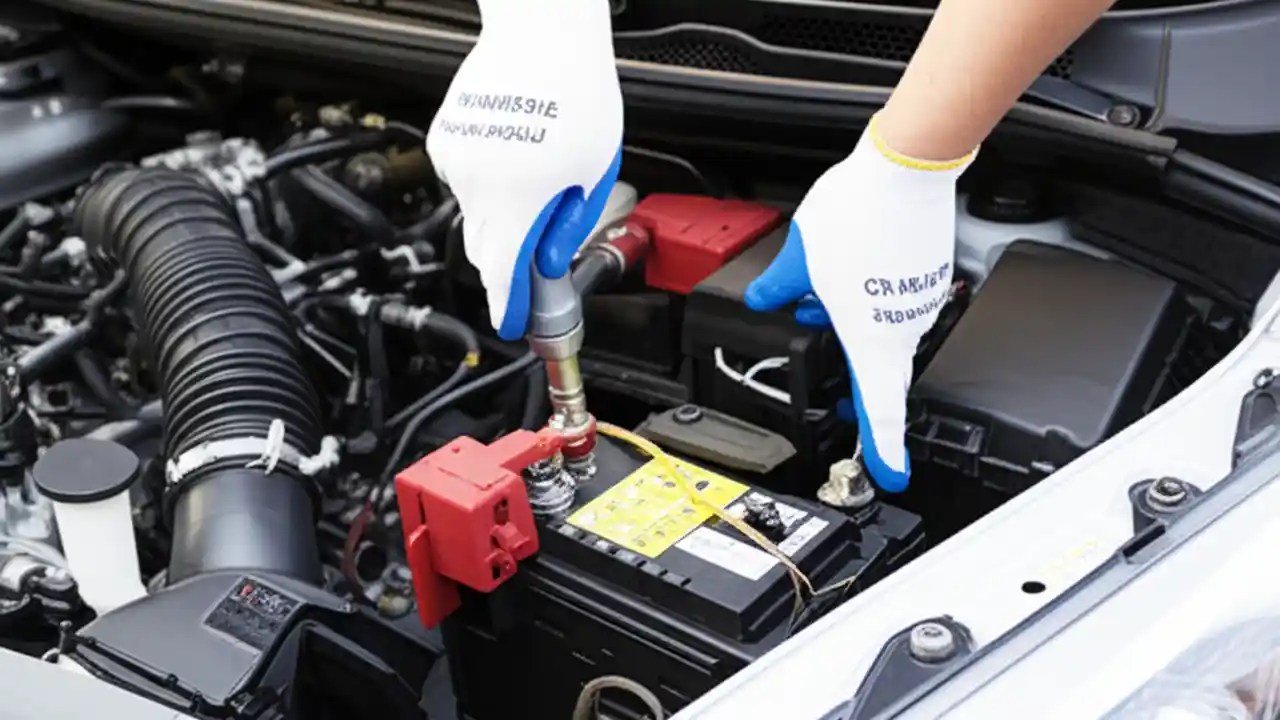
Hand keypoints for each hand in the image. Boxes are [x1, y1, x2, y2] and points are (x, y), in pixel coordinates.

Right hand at [427, 0, 622, 339]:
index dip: (508, 307)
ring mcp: (455, 161)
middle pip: (484, 250)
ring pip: (476, 211)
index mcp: (515, 201)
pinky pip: (466, 178)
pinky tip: (515, 151)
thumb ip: (569, 224)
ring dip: (502, 212)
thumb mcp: (594, 172)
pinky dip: (487, 180)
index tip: (511, 324)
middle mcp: (476, 185)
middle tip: (536, 260)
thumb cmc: (575, 92)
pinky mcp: (445, 138)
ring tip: (539, 173)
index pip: (503, 275)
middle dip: (507, 263)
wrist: (541, 32)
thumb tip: (550, 259)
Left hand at [745, 114, 974, 491]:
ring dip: (850, 322)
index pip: (878, 408)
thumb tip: (762, 300)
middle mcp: (899, 327)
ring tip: (823, 291)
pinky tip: (849, 273)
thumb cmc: (858, 212)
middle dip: (845, 368)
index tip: (888, 475)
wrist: (906, 166)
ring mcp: (919, 302)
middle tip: (832, 371)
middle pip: (874, 365)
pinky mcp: (927, 277)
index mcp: (868, 336)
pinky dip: (870, 298)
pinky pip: (894, 303)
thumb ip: (778, 287)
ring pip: (880, 329)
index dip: (883, 449)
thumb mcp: (798, 256)